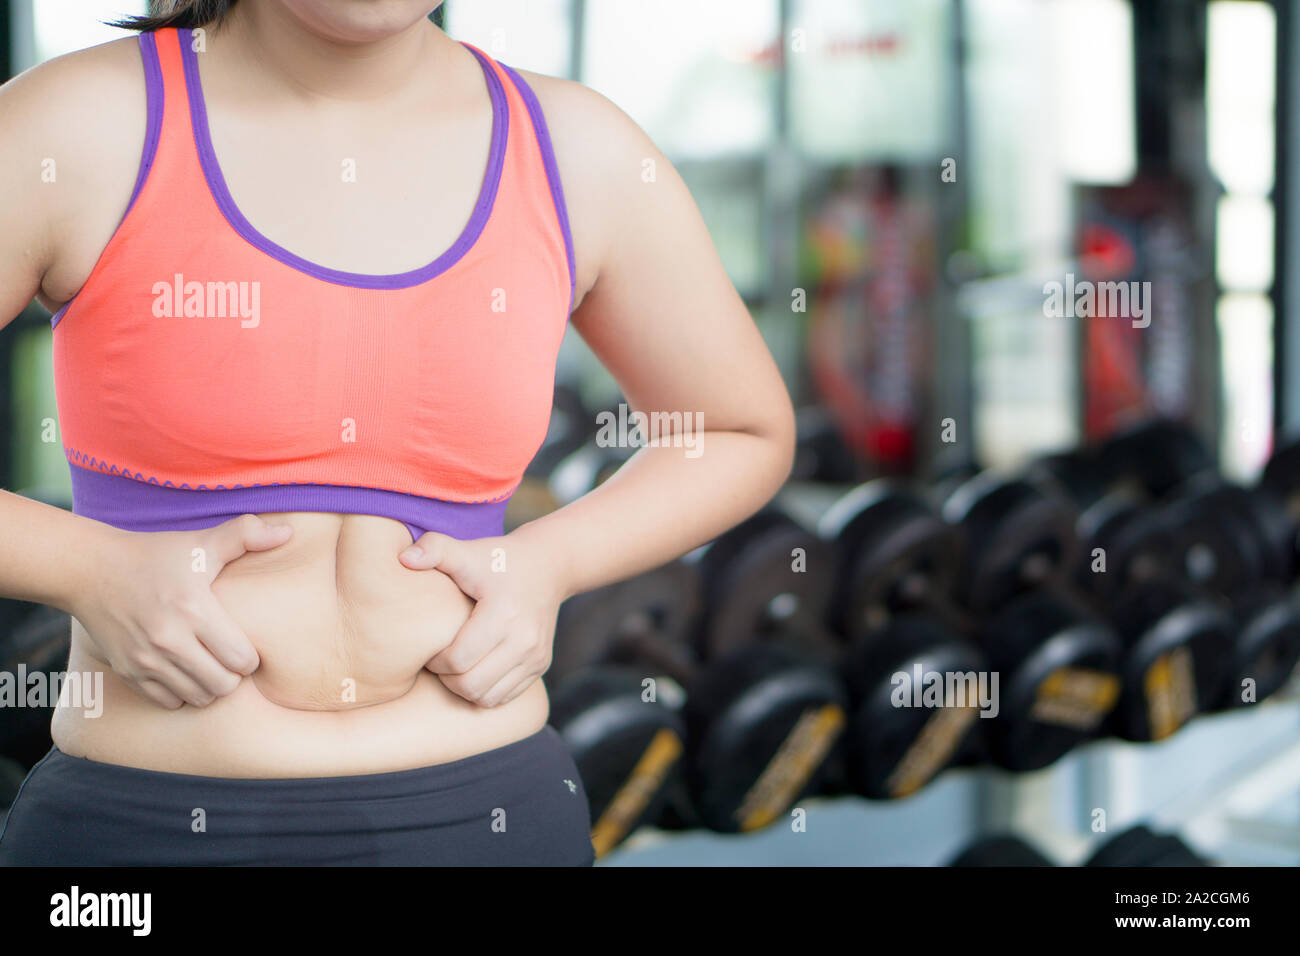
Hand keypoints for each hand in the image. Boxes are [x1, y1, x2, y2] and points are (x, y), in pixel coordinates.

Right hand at [72, 514, 292, 708]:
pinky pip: (168, 702)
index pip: (241, 659)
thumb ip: (246, 534)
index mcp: (194, 610)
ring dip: (209, 686)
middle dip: (233, 675)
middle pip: (223, 685)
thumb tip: (287, 532)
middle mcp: (169, 640)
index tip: (243, 643)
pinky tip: (183, 672)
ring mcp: (145, 659)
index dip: (250, 657)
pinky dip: (181, 693)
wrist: (90, 570)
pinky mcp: (127, 671)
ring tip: (209, 665)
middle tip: (229, 657)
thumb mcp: (201, 542)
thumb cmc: (154, 555)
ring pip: (198, 698)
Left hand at [398, 531, 563, 706]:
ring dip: (464, 688)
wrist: (550, 566)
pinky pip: (504, 696)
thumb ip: (435, 549)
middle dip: (446, 679)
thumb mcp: (469, 550)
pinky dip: (484, 691)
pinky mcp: (540, 665)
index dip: (434, 661)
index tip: (429, 647)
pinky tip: (475, 669)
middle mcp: (524, 640)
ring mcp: (535, 656)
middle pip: (470, 685)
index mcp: (503, 614)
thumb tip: (403, 559)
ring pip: (487, 697)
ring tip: (455, 667)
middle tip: (438, 661)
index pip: (458, 659)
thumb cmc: (501, 559)